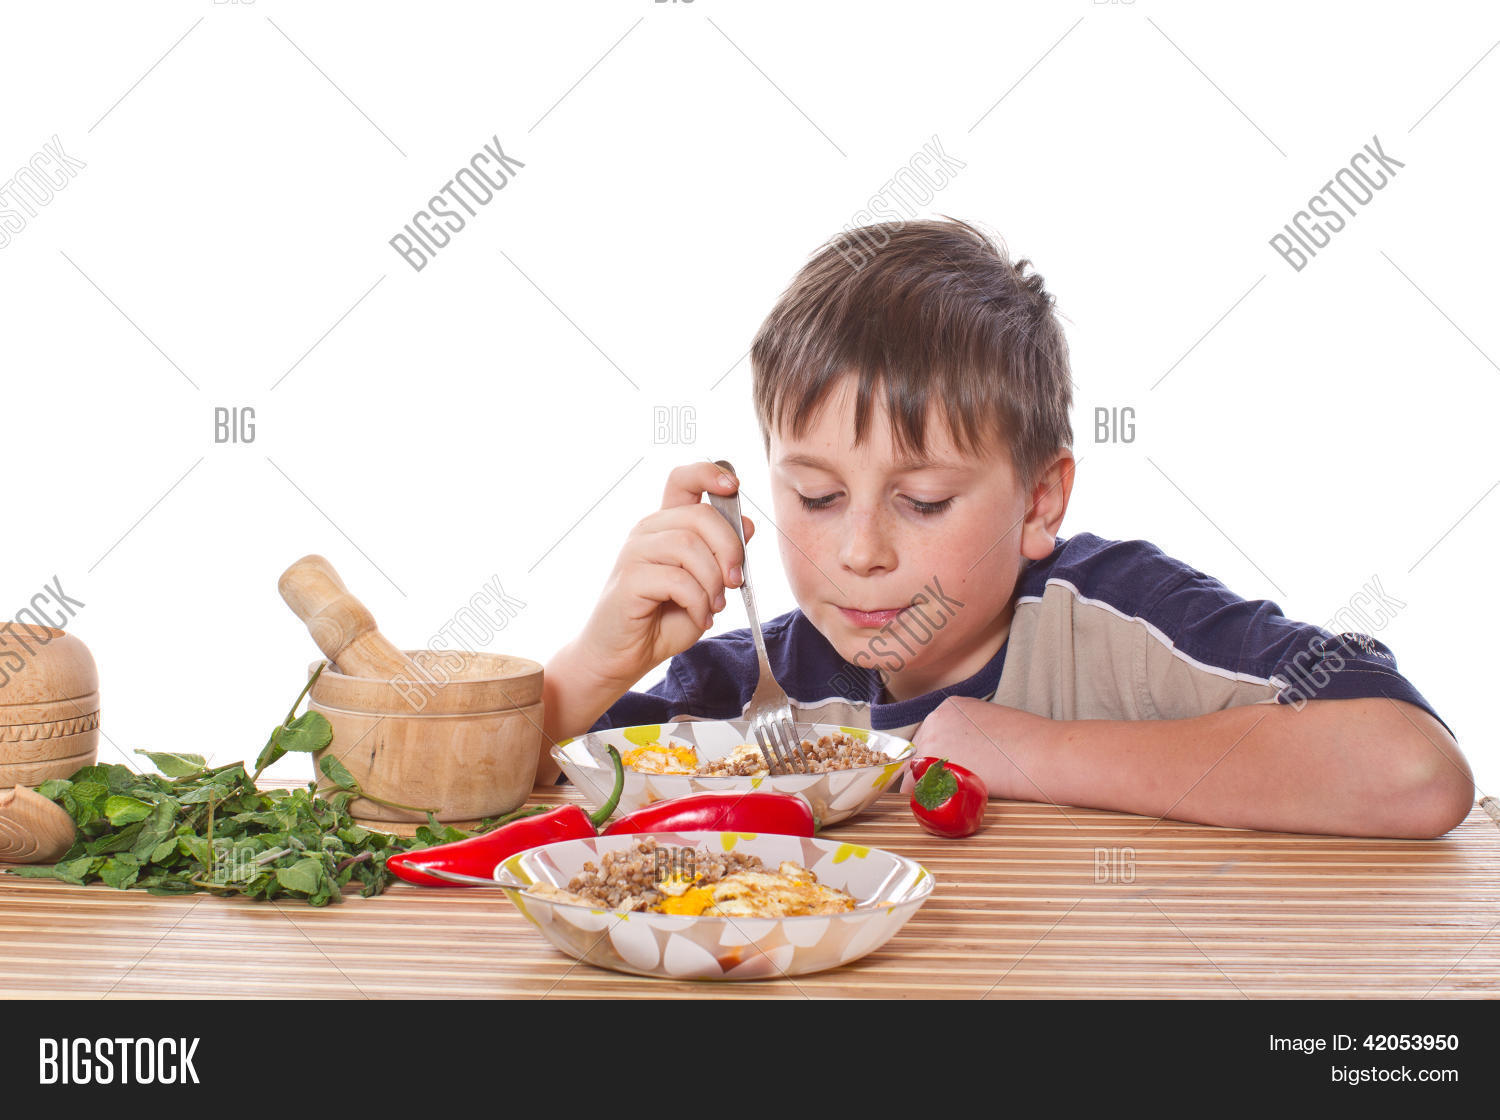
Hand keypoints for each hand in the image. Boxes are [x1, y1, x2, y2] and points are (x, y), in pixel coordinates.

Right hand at [573, 461, 754, 688]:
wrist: (625, 656)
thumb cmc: (663, 619)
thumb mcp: (707, 585)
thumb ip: (723, 556)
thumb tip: (747, 523)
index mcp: (667, 526)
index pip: (683, 480)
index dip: (708, 473)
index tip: (732, 486)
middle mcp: (648, 531)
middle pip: (700, 515)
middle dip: (730, 549)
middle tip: (735, 581)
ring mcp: (635, 552)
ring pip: (690, 546)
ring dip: (713, 581)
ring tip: (713, 607)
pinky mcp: (630, 579)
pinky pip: (677, 579)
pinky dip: (698, 602)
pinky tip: (699, 617)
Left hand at [901, 696, 1052, 800]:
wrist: (1042, 755)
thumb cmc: (1030, 743)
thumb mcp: (994, 725)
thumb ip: (972, 735)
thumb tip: (967, 755)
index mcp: (950, 707)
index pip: (931, 737)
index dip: (939, 759)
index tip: (949, 772)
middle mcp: (935, 720)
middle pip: (919, 754)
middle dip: (930, 774)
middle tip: (948, 791)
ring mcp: (931, 742)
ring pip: (914, 773)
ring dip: (927, 789)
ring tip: (948, 802)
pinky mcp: (933, 767)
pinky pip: (914, 791)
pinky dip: (924, 803)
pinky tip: (941, 810)